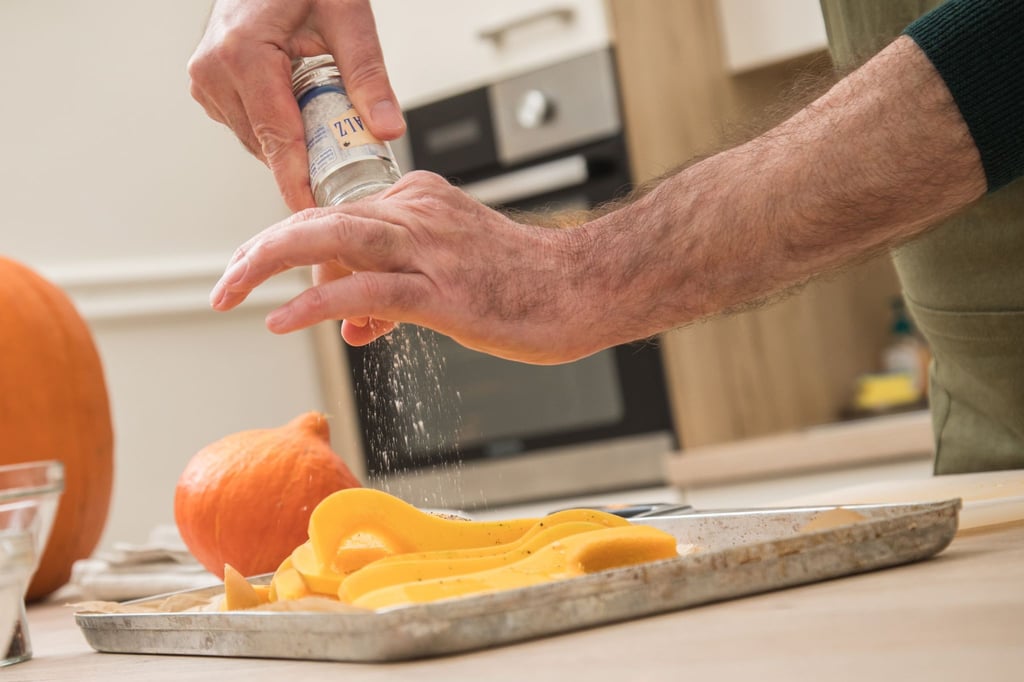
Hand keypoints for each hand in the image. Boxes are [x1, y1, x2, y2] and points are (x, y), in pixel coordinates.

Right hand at [188, 0, 405, 211]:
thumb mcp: (347, 15)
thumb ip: (368, 74)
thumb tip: (386, 128)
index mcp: (243, 53)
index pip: (277, 137)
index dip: (298, 181)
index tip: (314, 214)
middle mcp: (214, 70)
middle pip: (268, 144)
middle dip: (307, 163)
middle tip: (348, 173)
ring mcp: (207, 80)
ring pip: (258, 140)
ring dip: (294, 144)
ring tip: (328, 131)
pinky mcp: (210, 86)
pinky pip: (250, 126)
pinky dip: (279, 129)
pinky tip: (304, 113)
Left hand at [209, 172, 609, 364]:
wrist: (585, 288)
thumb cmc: (526, 285)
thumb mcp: (450, 280)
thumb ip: (395, 295)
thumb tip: (352, 325)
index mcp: (419, 202)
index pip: (338, 219)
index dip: (295, 250)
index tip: (264, 275)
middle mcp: (417, 214)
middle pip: (319, 218)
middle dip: (262, 250)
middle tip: (225, 281)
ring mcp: (427, 249)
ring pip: (330, 240)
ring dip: (269, 264)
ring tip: (228, 290)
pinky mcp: (440, 288)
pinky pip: (363, 289)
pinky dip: (317, 303)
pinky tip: (283, 319)